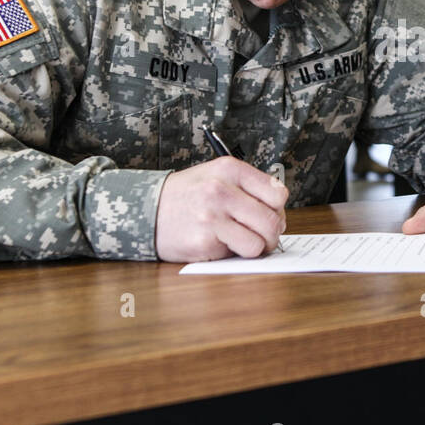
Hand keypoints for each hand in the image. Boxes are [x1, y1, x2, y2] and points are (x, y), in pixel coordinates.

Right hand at [154, 157, 288, 261]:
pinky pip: (237, 255)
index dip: (277, 210)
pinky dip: (233, 254)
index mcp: (230, 169)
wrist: (145, 208)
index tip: (268, 215)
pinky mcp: (204, 241)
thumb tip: (279, 216)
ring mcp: (212, 216)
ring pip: (260, 243)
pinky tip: (218, 244)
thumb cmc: (187, 194)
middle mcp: (221, 190)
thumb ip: (248, 189)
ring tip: (241, 242)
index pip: (278, 194)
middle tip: (261, 237)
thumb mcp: (216, 176)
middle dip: (272, 235)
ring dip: (256, 248)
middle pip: (272, 221)